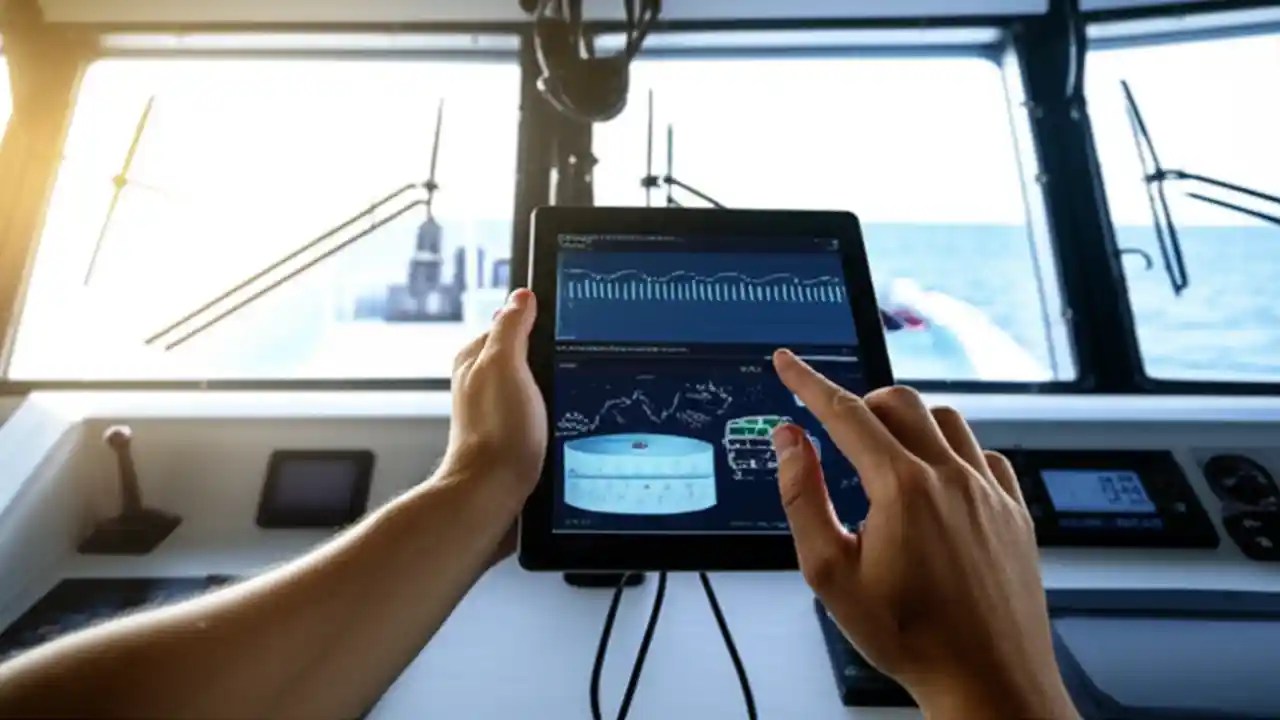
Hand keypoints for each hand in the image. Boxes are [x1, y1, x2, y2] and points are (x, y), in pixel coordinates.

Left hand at [443, 289, 547, 512]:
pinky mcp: (510, 433)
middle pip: (524, 353)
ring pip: (532, 383)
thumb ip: (511, 327)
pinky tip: (561, 419)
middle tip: (568, 364)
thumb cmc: (497, 432)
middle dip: (547, 355)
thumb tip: (521, 296)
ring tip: (565, 394)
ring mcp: (496, 409)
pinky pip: (535, 409)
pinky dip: (550, 410)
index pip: (510, 322)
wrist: (494, 493)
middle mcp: (481, 381)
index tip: (563, 327)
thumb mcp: (505, 365)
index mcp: (476, 358)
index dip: (538, 321)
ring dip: (551, 385)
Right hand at [771, 350, 1076, 719]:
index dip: (809, 383)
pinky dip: (955, 453)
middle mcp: (951, 479)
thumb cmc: (908, 637)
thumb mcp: (830, 574)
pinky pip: (985, 455)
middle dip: (861, 404)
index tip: (790, 364)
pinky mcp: (1015, 511)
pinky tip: (941, 483)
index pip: (845, 413)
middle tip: (841, 432)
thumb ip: (802, 497)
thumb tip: (790, 441)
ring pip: (947, 421)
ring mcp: (989, 492)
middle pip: (900, 402)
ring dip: (910, 423)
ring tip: (888, 460)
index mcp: (902, 489)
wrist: (986, 681)